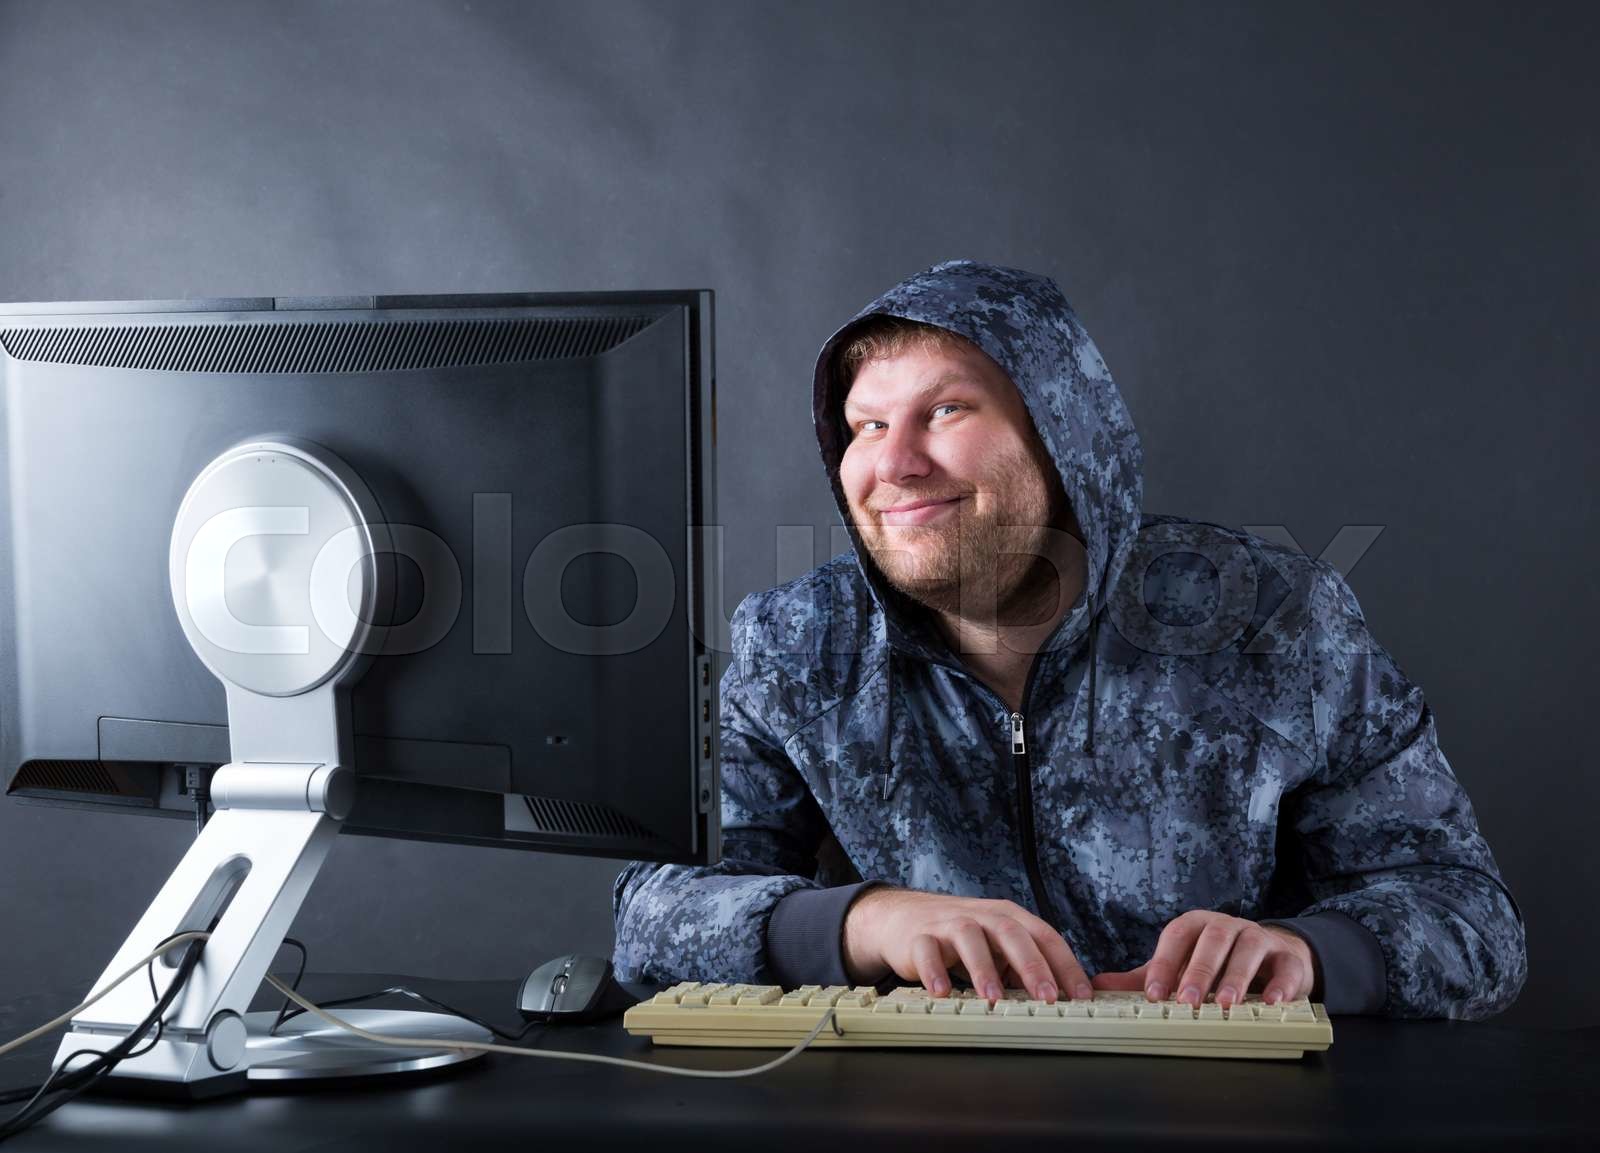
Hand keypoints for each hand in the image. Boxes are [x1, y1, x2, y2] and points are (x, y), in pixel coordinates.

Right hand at [842, 887, 1092, 1003]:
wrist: (905, 918)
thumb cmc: (962, 938)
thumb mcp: (999, 947)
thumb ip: (1027, 967)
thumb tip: (1070, 999)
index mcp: (1008, 918)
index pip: (1044, 936)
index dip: (1065, 965)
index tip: (1082, 995)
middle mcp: (982, 917)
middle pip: (1010, 932)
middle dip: (1031, 965)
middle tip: (1047, 997)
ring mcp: (949, 924)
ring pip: (969, 938)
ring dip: (983, 969)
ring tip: (993, 998)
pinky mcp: (919, 938)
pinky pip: (927, 951)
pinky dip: (934, 971)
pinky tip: (942, 993)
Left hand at [1089, 910, 1315, 1006]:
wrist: (1273, 957)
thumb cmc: (1218, 962)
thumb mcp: (1180, 967)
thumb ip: (1144, 977)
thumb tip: (1097, 985)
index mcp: (1197, 925)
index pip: (1177, 936)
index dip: (1164, 963)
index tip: (1153, 994)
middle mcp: (1228, 926)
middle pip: (1212, 940)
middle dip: (1199, 970)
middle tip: (1187, 1001)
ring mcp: (1260, 939)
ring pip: (1248, 948)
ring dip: (1237, 976)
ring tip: (1226, 1003)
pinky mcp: (1288, 958)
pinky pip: (1287, 967)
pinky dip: (1280, 985)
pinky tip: (1271, 1002)